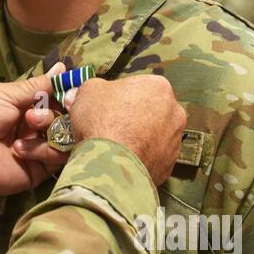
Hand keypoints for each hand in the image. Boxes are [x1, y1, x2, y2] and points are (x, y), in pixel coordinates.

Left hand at [0, 64, 68, 212]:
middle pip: (65, 115)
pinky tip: (20, 148)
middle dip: (53, 111)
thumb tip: (63, 68)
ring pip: (66, 134)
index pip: (57, 97)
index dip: (66, 91)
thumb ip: (37, 86)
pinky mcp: (42, 168)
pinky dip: (45, 150)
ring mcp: (41, 147)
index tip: (74, 86)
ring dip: (48, 127)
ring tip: (28, 127)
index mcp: (27, 106)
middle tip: (32, 115)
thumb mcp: (5, 95)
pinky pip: (59, 156)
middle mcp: (37, 126)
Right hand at [68, 76, 184, 186]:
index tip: (104, 106)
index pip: (137, 86)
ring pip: (153, 136)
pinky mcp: (169, 166)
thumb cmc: (103, 121)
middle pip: (149, 111)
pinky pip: (152, 158)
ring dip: (137, 138)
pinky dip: (139, 158)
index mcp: (158, 87)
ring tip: (114, 147)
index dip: (118, 96)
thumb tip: (78, 94)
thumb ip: (89, 89)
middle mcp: (175, 112)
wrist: (112, 165)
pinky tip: (121, 161)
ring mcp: (174, 141)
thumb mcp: (88, 92)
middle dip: (131, 117)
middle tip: (108, 126)